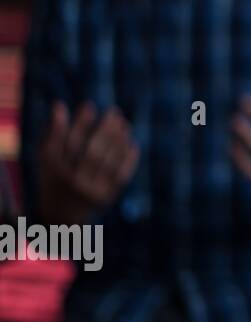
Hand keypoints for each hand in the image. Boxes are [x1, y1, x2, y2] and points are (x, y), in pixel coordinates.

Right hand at [38, 101, 138, 223]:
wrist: (60, 217)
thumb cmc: (54, 179)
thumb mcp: (47, 159)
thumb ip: (52, 133)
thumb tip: (59, 104)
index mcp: (54, 172)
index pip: (69, 144)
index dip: (80, 123)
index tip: (89, 105)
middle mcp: (73, 183)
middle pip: (92, 153)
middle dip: (104, 130)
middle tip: (114, 111)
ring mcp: (91, 192)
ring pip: (108, 163)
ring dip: (119, 141)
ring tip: (124, 124)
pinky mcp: (106, 198)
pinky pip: (121, 176)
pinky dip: (128, 159)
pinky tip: (132, 143)